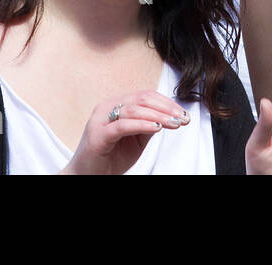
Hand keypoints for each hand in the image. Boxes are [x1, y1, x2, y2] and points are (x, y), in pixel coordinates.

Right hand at [64, 90, 188, 173]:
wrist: (88, 176)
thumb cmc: (111, 158)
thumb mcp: (136, 140)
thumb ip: (148, 126)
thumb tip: (169, 116)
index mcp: (116, 105)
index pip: (145, 95)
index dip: (167, 102)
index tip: (184, 114)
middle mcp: (107, 107)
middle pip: (141, 99)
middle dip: (166, 108)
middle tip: (183, 118)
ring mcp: (101, 120)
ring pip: (133, 109)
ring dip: (158, 116)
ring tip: (174, 124)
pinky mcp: (98, 135)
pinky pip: (122, 126)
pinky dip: (142, 125)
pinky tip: (156, 128)